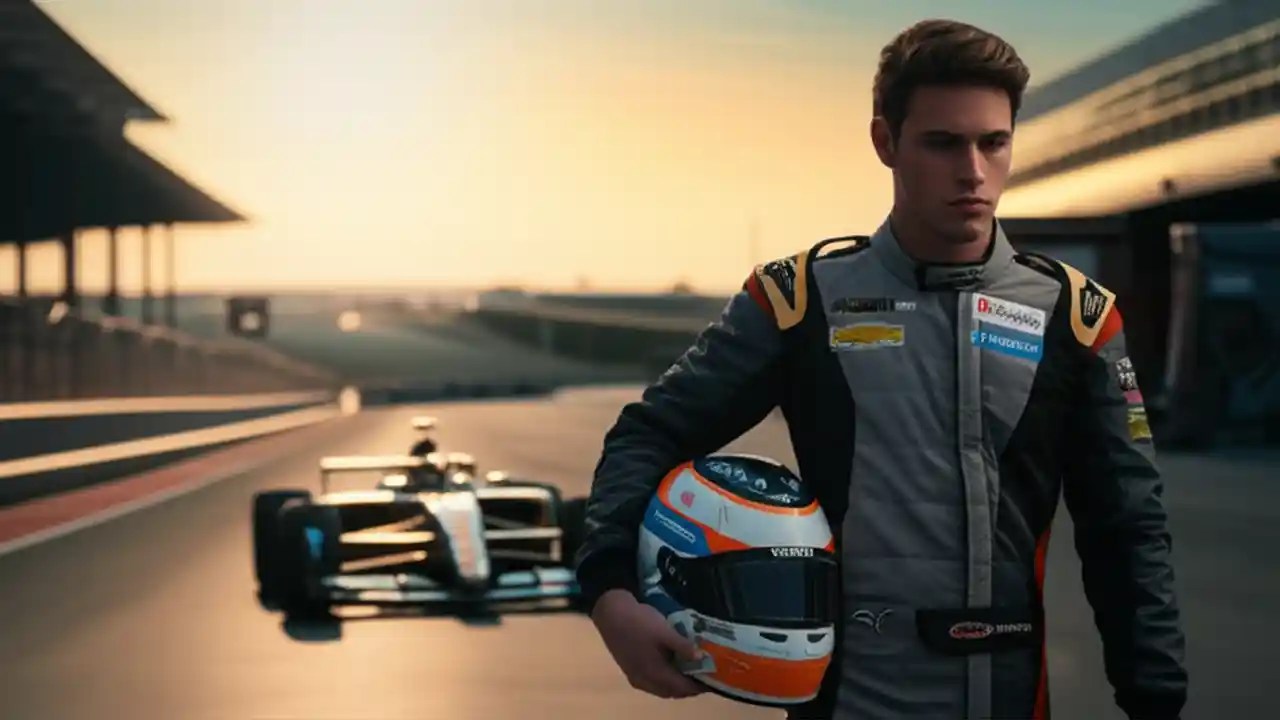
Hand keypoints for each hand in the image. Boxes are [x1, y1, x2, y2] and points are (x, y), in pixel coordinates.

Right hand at [591, 589, 707, 698]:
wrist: (610, 612)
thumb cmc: (639, 621)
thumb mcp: (664, 631)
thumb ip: (682, 646)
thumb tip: (701, 657)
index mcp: (654, 673)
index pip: (681, 688)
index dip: (698, 686)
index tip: (712, 680)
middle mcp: (644, 681)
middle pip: (672, 692)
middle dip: (688, 687)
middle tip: (703, 674)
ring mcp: (635, 676)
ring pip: (661, 688)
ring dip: (676, 684)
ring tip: (689, 670)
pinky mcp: (630, 669)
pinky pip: (652, 683)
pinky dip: (664, 679)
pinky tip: (670, 666)